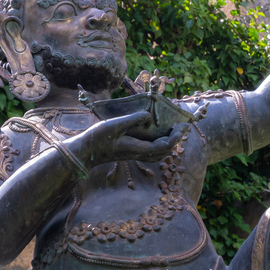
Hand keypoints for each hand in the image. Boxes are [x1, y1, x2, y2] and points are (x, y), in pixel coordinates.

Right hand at [68, 111, 187, 165]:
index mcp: (138, 148)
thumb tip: (148, 115)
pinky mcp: (131, 153)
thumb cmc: (97, 138)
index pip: (164, 145)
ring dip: (170, 142)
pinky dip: (160, 144)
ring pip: (159, 153)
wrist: (85, 152)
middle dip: (176, 139)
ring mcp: (135, 154)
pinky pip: (152, 152)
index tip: (183, 125)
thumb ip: (132, 120)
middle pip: (165, 151)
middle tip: (184, 126)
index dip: (176, 136)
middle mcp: (139, 154)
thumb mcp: (114, 125)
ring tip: (175, 130)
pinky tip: (158, 135)